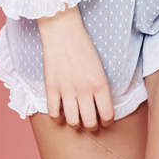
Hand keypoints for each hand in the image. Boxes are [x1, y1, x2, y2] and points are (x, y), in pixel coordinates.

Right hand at [37, 7, 114, 129]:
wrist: (63, 32)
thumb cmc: (83, 47)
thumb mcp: (100, 67)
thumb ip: (100, 88)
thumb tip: (100, 107)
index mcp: (100, 84)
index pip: (107, 115)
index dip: (106, 122)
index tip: (103, 120)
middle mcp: (84, 90)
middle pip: (90, 123)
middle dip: (91, 126)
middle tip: (89, 121)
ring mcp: (66, 90)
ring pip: (73, 122)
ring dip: (75, 123)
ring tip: (75, 117)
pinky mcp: (51, 87)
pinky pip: (54, 113)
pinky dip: (58, 117)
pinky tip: (60, 112)